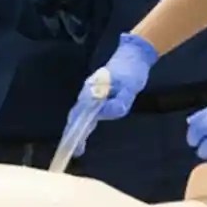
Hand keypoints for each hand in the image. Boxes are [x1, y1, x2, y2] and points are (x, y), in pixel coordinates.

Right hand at [62, 33, 158, 157]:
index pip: (79, 115)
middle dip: (73, 133)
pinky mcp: (99, 95)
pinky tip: (85, 130)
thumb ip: (119, 102)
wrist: (133, 55)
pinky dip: (85, 122)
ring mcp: (92, 93)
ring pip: (81, 113)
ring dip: (78, 128)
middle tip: (74, 150)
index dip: (74, 131)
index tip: (73, 146)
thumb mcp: (129, 87)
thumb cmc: (131, 71)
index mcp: (92, 92)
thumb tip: (103, 115)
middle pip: (77, 116)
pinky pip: (88, 111)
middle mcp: (88, 93)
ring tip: (77, 145)